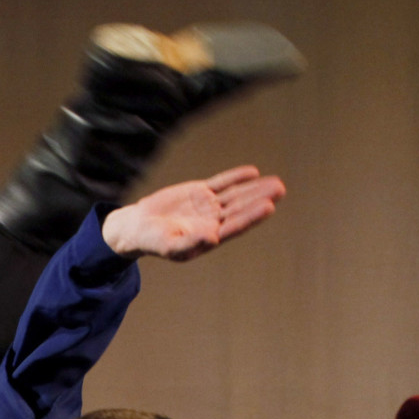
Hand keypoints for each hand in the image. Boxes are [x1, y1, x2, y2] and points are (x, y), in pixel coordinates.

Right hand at [101, 166, 285, 260]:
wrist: (138, 227)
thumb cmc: (153, 241)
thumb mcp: (169, 245)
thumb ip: (191, 242)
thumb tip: (214, 238)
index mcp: (209, 237)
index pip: (236, 225)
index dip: (252, 216)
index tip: (268, 206)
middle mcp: (213, 222)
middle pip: (241, 208)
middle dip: (260, 198)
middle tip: (280, 189)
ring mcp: (208, 207)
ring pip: (235, 195)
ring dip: (254, 188)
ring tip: (276, 182)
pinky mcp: (200, 193)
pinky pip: (221, 183)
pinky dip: (235, 178)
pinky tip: (252, 172)